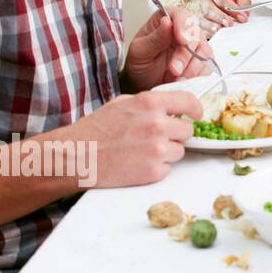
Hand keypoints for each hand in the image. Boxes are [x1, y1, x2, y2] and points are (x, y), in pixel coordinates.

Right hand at [69, 90, 201, 187]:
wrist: (75, 157)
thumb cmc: (94, 131)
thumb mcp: (122, 104)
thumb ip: (150, 104)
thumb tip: (172, 107)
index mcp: (149, 103)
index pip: (188, 101)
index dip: (195, 109)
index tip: (196, 115)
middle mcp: (157, 124)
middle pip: (187, 131)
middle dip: (175, 135)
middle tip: (155, 138)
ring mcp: (157, 149)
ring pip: (179, 151)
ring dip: (166, 152)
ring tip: (140, 151)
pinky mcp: (154, 171)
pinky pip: (168, 168)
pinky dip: (156, 168)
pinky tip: (136, 163)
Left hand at [121, 5, 212, 91]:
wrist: (144, 84)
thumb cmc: (140, 65)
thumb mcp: (140, 51)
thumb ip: (154, 38)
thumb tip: (167, 22)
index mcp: (166, 21)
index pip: (181, 16)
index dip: (184, 26)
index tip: (182, 40)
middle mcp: (183, 31)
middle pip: (196, 34)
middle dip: (186, 54)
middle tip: (174, 69)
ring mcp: (195, 46)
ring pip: (205, 51)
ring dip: (192, 67)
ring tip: (176, 77)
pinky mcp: (201, 61)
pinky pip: (208, 66)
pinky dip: (197, 75)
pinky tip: (184, 80)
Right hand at [199, 0, 251, 32]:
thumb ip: (244, 2)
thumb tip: (243, 16)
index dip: (231, 9)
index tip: (242, 16)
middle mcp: (206, 1)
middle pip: (209, 9)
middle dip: (220, 17)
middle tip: (230, 23)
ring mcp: (202, 12)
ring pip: (203, 20)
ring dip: (212, 26)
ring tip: (220, 30)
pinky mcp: (202, 23)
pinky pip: (202, 30)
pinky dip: (208, 33)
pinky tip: (216, 35)